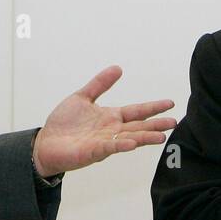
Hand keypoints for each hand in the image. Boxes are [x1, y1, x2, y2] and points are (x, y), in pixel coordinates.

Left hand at [31, 65, 175, 176]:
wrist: (46, 142)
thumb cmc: (64, 123)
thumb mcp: (82, 97)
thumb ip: (100, 84)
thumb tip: (118, 68)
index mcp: (110, 117)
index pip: (136, 111)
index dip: (152, 107)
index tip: (170, 103)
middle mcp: (111, 130)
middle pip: (138, 126)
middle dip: (156, 124)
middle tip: (174, 122)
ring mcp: (104, 142)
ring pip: (129, 138)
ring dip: (145, 137)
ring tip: (162, 136)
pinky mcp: (92, 152)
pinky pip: (109, 148)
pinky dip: (121, 145)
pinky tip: (132, 143)